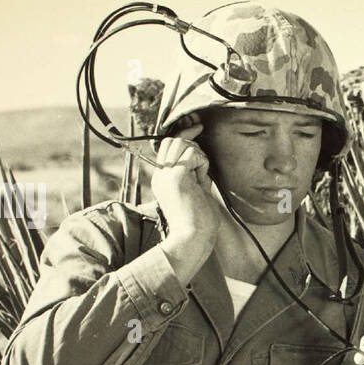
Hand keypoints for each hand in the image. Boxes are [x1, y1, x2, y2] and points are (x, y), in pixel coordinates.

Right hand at [152, 124, 223, 280]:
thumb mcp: (196, 191)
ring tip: (202, 176)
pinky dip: (202, 163)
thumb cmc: (198, 221)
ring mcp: (166, 175)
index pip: (168, 148)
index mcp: (162, 179)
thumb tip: (201, 157)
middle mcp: (160, 175)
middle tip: (203, 158)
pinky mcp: (176, 177)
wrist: (192, 238)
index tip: (196, 126)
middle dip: (191, 142)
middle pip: (172, 141)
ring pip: (181, 143)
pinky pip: (192, 155)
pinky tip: (203, 179)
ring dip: (197, 154)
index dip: (183, 135)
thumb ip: (196, 174)